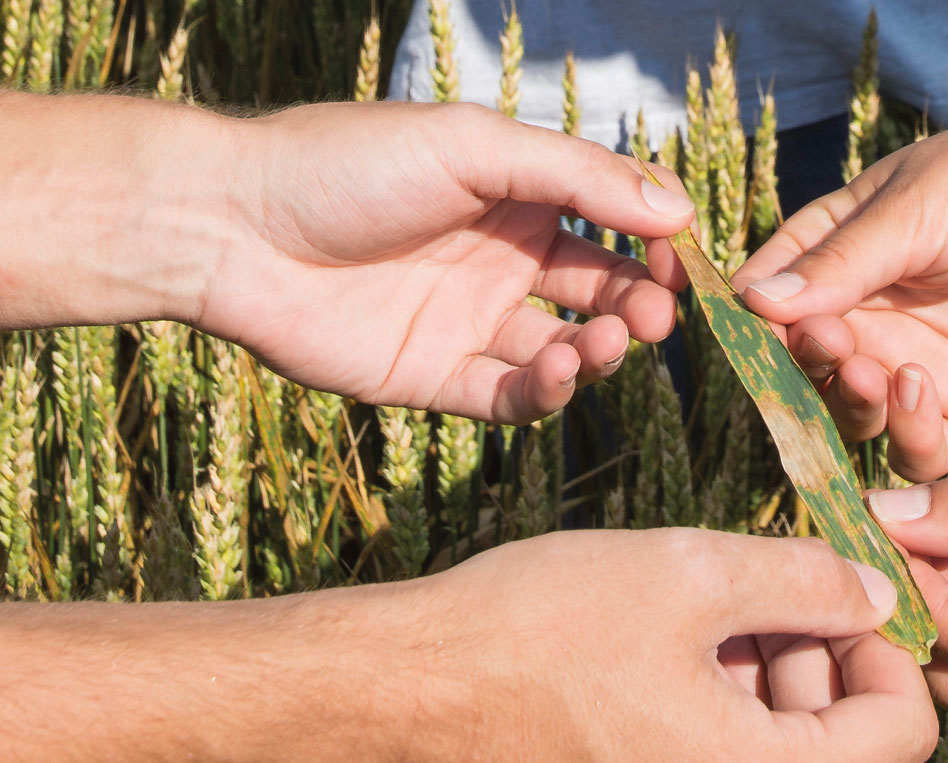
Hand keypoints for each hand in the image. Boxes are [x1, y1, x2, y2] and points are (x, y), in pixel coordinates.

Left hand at [202, 102, 694, 421]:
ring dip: (599, 352)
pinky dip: (547, 392)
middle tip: (659, 318)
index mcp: (514, 193)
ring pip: (564, 351)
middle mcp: (500, 259)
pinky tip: (557, 370)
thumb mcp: (474, 147)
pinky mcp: (436, 378)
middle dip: (639, 306)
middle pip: (599, 291)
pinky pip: (511, 397)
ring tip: (607, 343)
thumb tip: (677, 209)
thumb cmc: (347, 163)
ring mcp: (469, 322)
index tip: (681, 259)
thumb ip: (577, 177)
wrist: (232, 226)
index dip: (655, 242)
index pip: (612, 221)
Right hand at [361, 529, 937, 762]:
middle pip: (824, 760)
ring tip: (670, 632)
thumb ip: (810, 582)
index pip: (901, 731)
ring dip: (741, 704)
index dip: (885, 650)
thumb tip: (878, 596)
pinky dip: (682, 752)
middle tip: (737, 598)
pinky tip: (620, 689)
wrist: (368, 712)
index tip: (834, 598)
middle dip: (803, 668)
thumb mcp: (688, 573)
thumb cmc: (523, 634)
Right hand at [731, 9, 947, 479]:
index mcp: (835, 261)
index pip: (770, 305)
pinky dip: (905, 437)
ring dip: (848, 405)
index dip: (758, 325)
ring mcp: (912, 371)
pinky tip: (918, 391)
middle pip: (803, 373)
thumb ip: (842, 262)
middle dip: (807, 368)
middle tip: (833, 347)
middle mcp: (865, 323)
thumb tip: (752, 303)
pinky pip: (916, 453)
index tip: (768, 324)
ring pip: (851, 420)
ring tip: (871, 371)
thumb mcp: (916, 208)